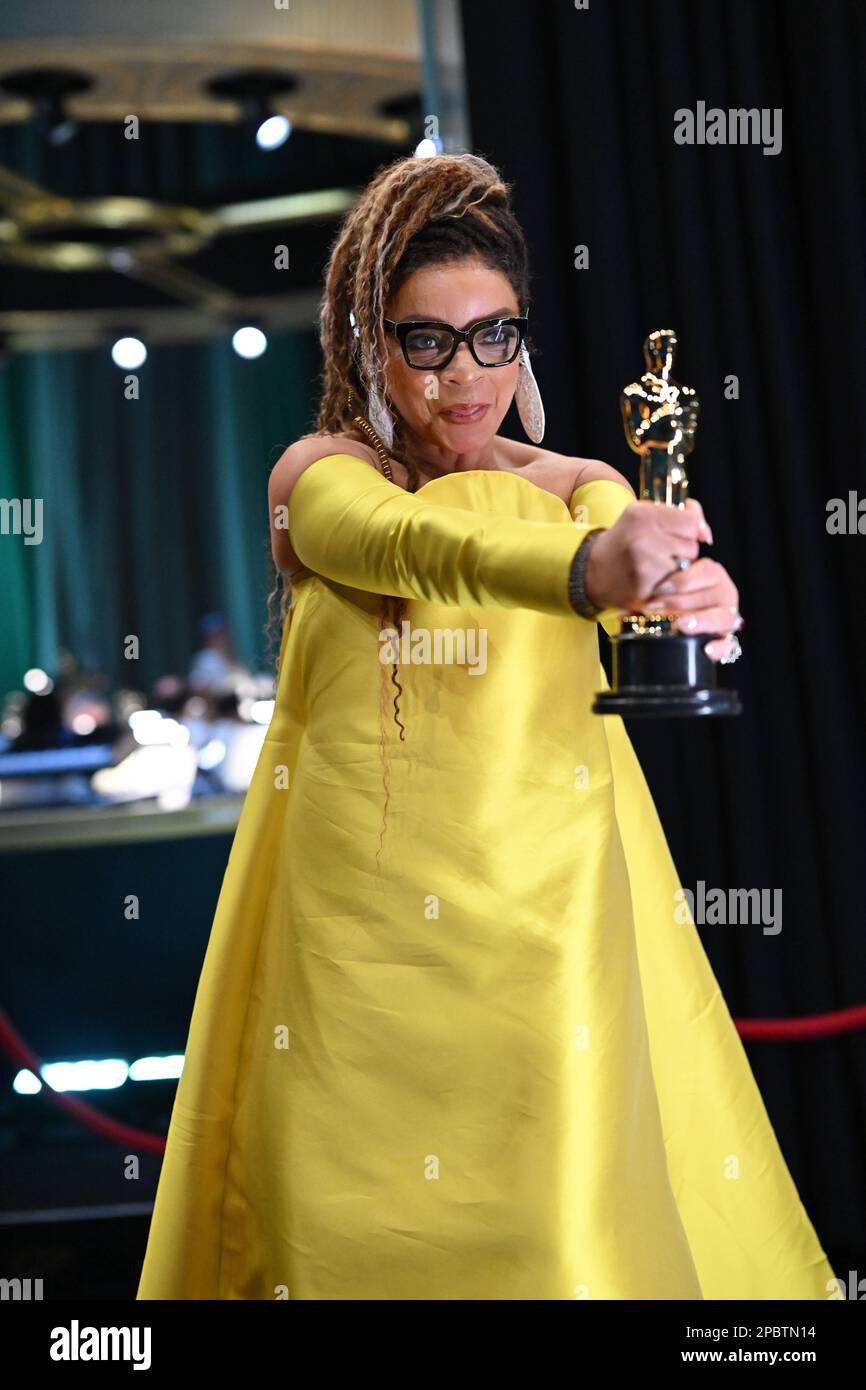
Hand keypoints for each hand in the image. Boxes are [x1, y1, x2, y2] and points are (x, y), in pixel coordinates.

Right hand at [584, 499, 742, 661]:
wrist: (592, 571)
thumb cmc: (625, 540)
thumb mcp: (644, 514)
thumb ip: (680, 515)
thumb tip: (706, 533)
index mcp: (643, 515)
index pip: (692, 522)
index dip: (692, 529)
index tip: (681, 534)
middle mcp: (643, 539)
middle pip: (692, 547)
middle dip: (682, 550)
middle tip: (660, 552)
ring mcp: (644, 566)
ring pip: (686, 568)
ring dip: (678, 569)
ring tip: (657, 567)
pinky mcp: (645, 590)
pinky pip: (676, 587)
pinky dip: (670, 586)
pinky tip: (653, 581)